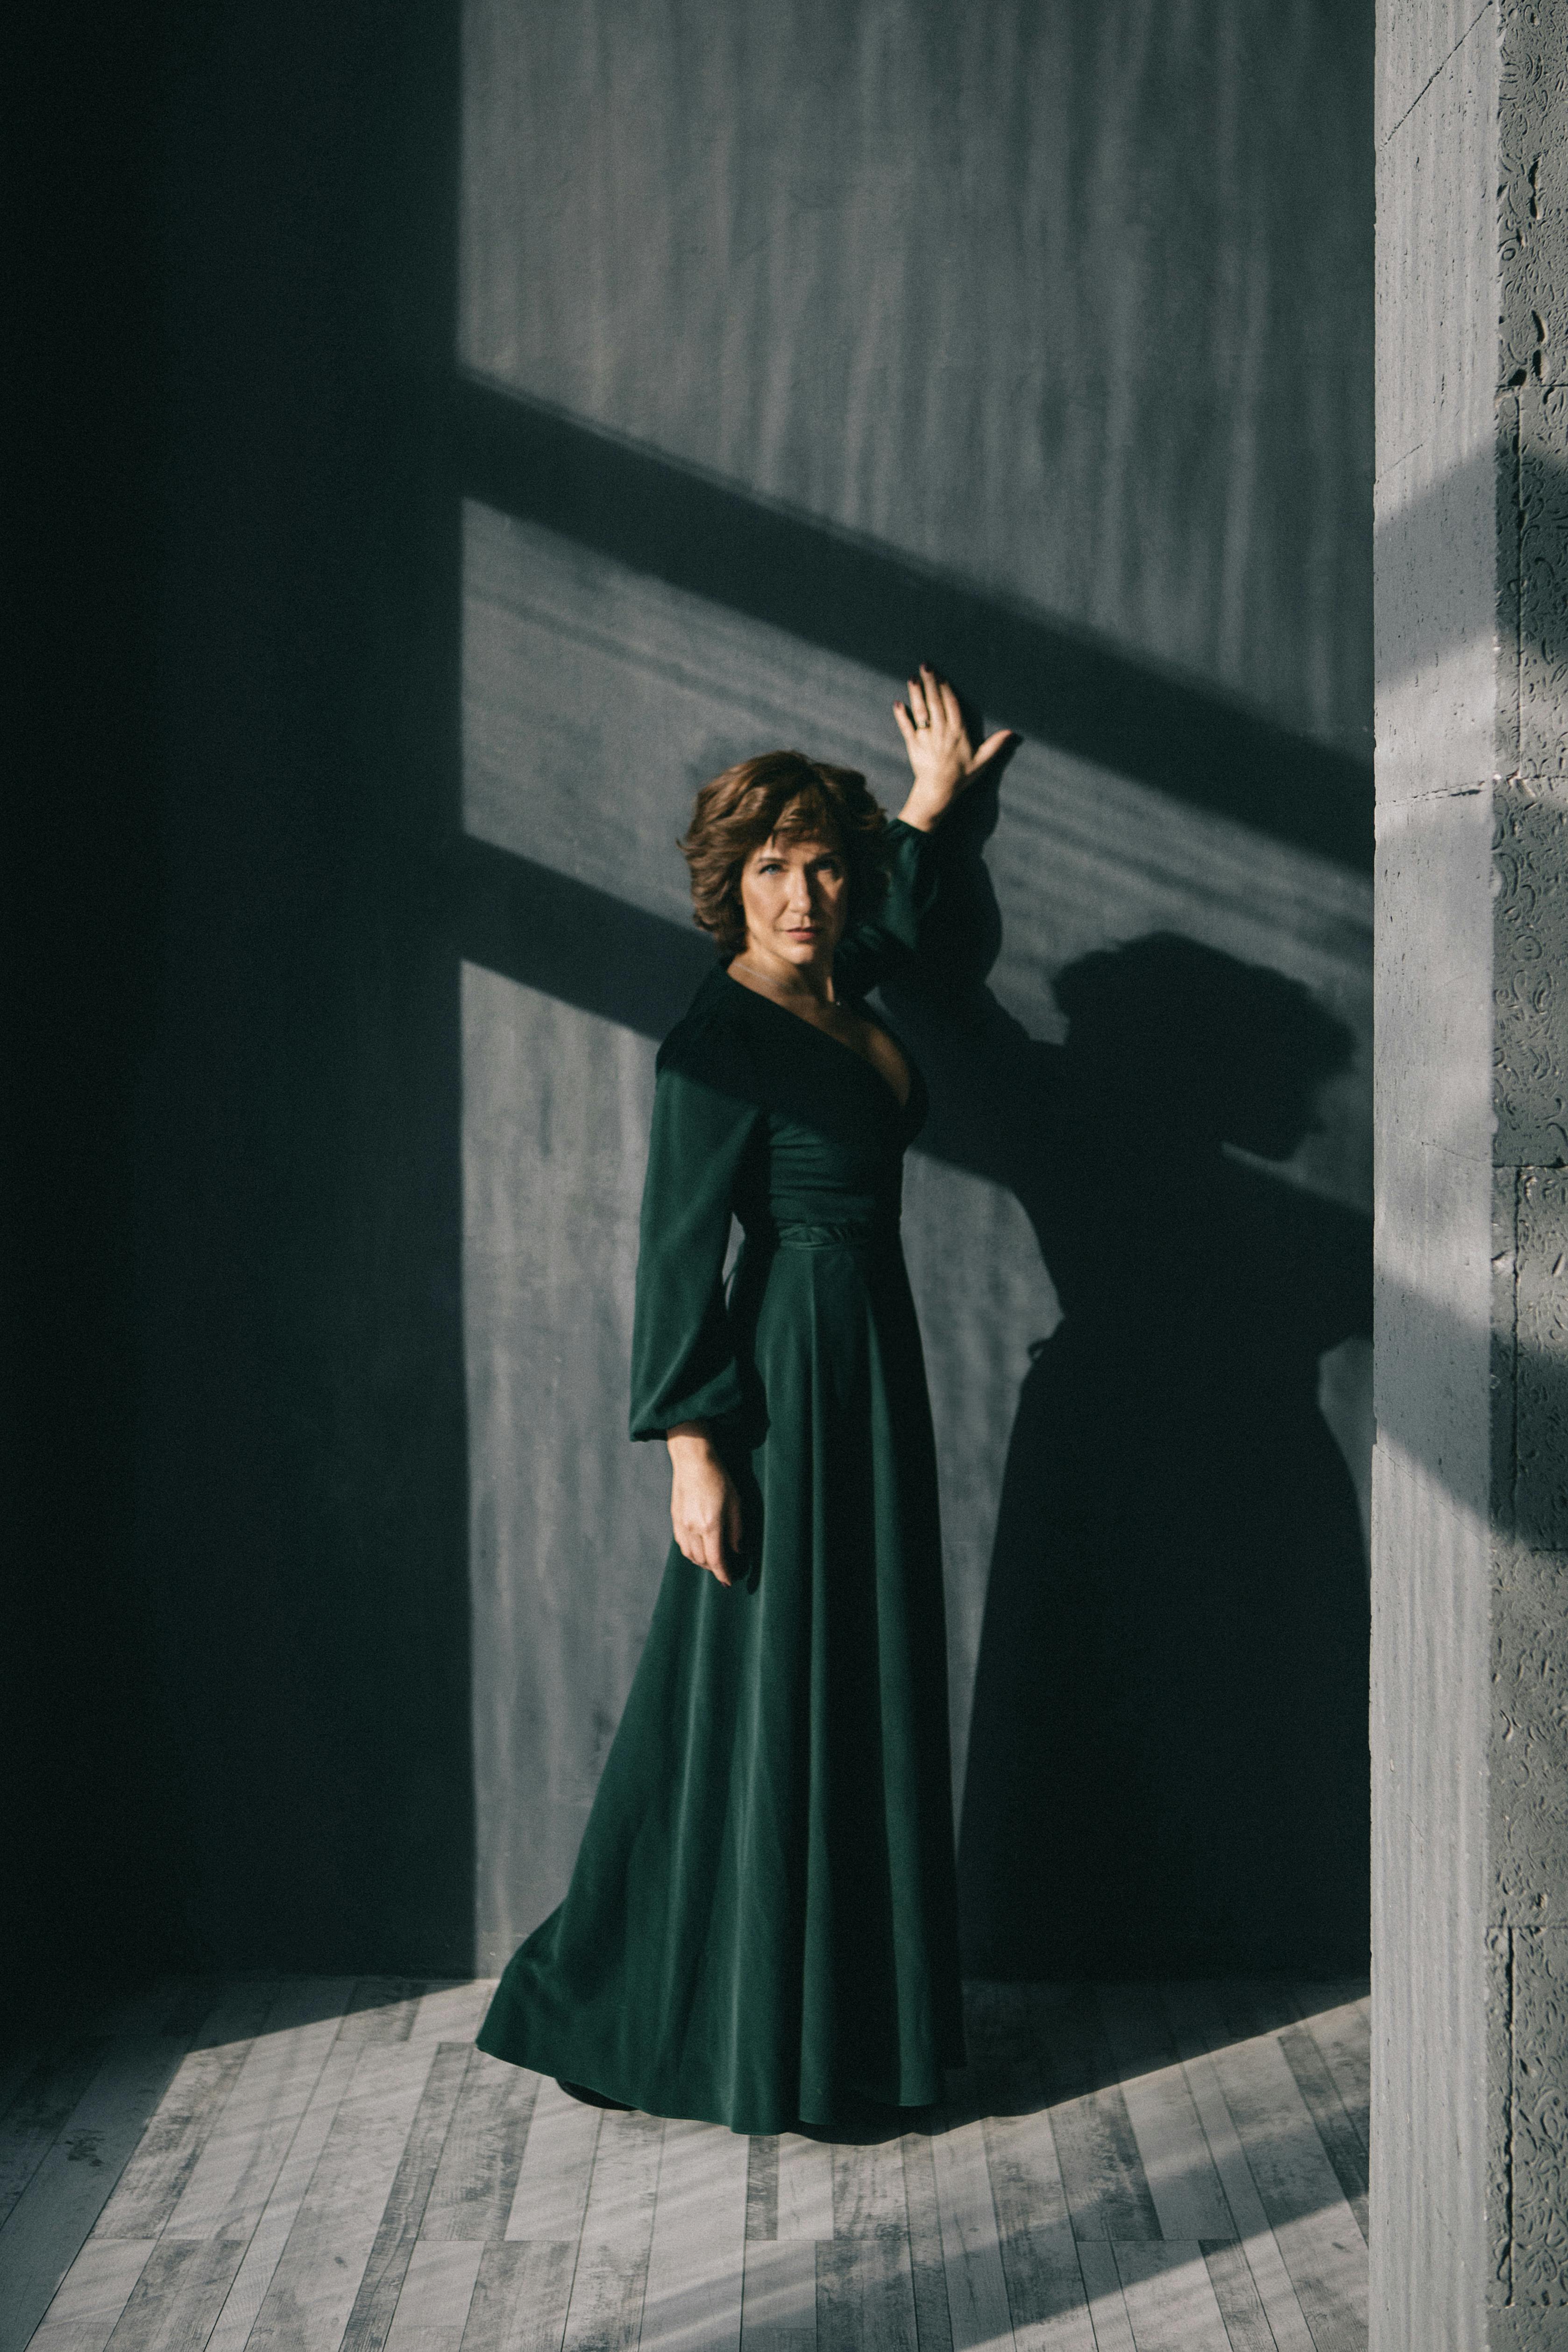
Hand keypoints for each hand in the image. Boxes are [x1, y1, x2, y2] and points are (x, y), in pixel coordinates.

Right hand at [667, 1425, 741, 1587]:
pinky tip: (699, 1548)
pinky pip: (681, 1544)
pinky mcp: (675, 1519)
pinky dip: (691, 1552)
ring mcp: (681, 1524)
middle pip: (702, 1560)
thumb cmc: (718, 1479)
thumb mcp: (736, 1503)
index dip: (723, 1574)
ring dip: (701, 1562)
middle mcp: (693, 1529)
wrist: (693, 1461)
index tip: (729, 1581)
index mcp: (710, 1526)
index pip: (716, 1560)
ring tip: (712, 1562)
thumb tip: (738, 1550)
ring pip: (689, 1555)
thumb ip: (737, 1530)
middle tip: (725, 1570)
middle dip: (714, 1569)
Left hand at [892, 665, 1013, 831]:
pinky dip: (901, 716)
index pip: (952, 705)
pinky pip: (906, 728)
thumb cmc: (961, 776)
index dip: (946, 689)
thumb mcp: (982, 761)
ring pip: (920, 711)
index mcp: (958, 732)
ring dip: (915, 694)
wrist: (938, 792)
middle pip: (935, 702)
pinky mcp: (913, 745)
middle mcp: (942, 732)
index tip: (942, 675)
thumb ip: (995, 745)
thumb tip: (1012, 733)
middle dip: (930, 683)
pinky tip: (897, 703)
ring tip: (912, 678)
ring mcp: (926, 738)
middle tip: (925, 666)